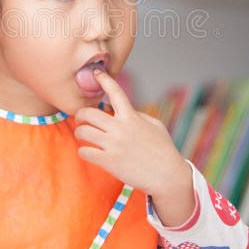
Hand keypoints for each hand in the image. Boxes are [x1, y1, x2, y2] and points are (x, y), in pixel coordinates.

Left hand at [74, 69, 194, 225]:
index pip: (116, 92)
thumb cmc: (163, 150)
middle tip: (80, 118)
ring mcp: (114, 145)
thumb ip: (137, 115)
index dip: (104, 80)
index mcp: (132, 117)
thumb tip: (121, 111)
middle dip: (80, 114)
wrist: (168, 176)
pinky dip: (83, 151)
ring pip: (83, 132)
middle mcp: (121, 128)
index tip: (96, 73)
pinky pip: (85, 152)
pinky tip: (88, 151)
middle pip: (89, 113)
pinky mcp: (109, 162)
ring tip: (83, 135)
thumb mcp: (155, 125)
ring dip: (79, 132)